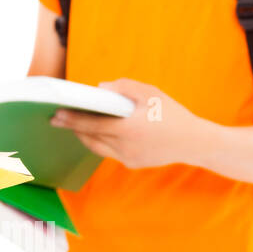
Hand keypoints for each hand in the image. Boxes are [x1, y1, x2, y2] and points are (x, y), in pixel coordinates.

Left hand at [50, 78, 207, 169]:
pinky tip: (97, 132)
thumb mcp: (151, 93)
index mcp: (129, 128)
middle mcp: (125, 146)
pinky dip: (101, 141)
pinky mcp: (132, 164)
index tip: (56, 114)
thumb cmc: (173, 114)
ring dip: (85, 136)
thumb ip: (124, 87)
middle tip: (57, 118)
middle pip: (90, 137)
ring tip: (74, 124)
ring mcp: (128, 158)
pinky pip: (110, 152)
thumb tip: (100, 88)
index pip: (91, 124)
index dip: (72, 119)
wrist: (196, 143)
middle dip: (73, 127)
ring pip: (98, 147)